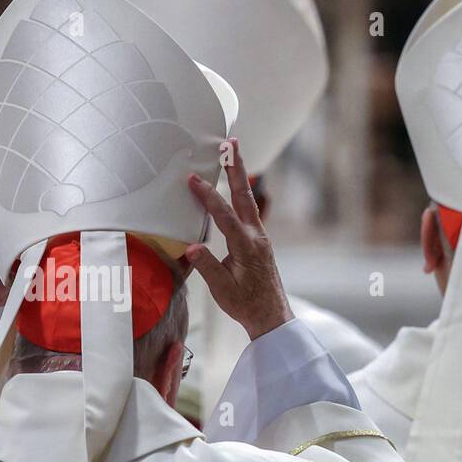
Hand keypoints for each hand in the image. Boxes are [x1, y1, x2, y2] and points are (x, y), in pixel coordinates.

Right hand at [185, 138, 293, 339]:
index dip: (208, 196)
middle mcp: (257, 237)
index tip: (194, 180)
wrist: (270, 316)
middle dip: (236, 168)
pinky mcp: (259, 242)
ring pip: (248, 201)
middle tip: (231, 144)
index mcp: (247, 246)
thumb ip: (207, 266)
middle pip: (244, 195)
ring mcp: (260, 238)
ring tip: (233, 157)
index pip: (224, 215)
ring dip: (240, 178)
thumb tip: (191, 247)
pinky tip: (235, 190)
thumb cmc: (246, 304)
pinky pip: (248, 212)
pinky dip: (241, 195)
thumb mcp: (222, 290)